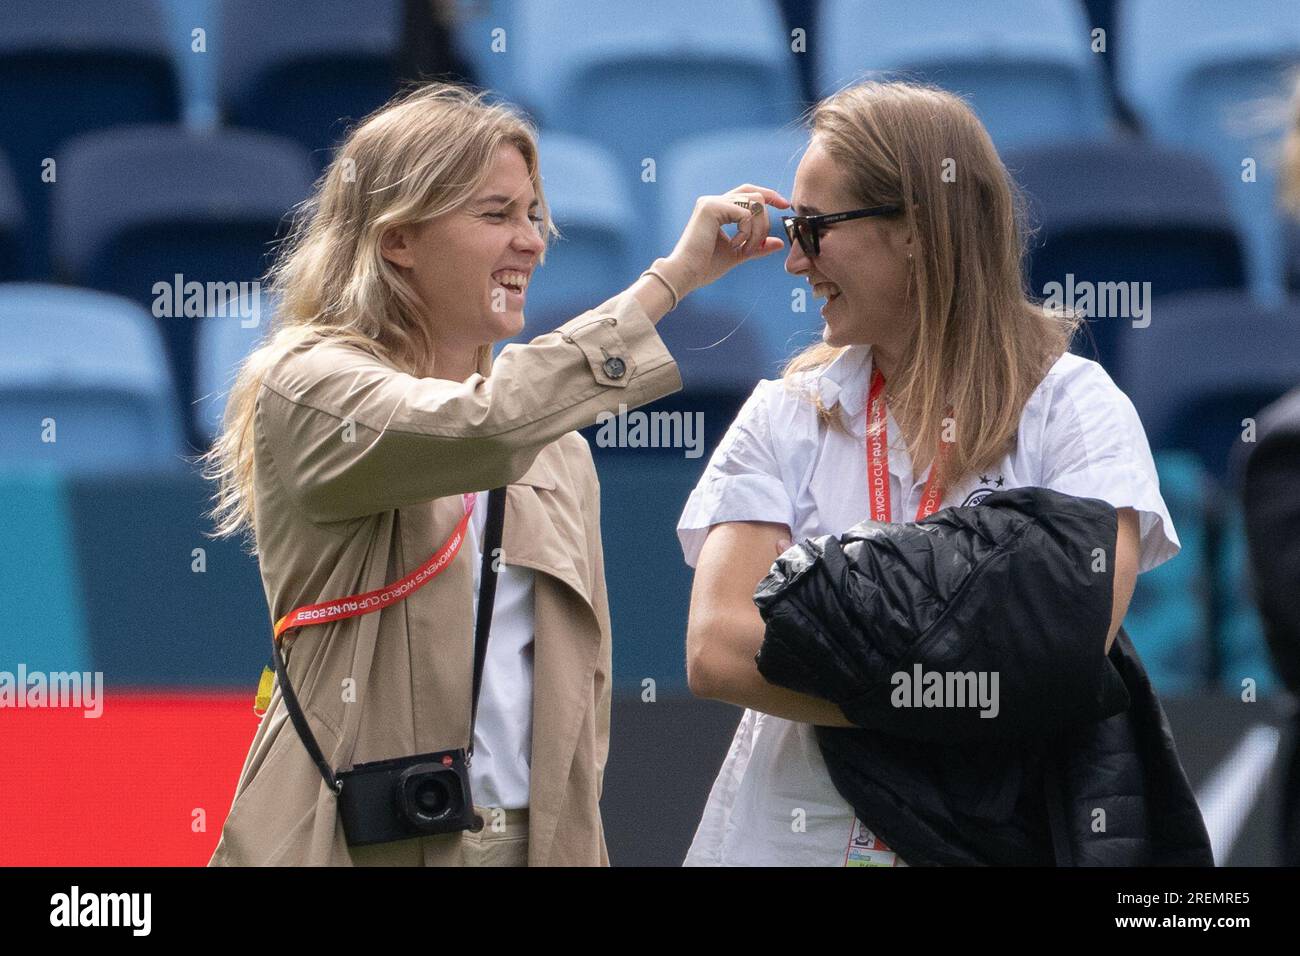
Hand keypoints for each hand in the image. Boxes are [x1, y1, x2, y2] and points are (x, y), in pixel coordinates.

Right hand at [658, 183, 790, 296]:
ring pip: (754, 203)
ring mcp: (712, 202)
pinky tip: (736, 245)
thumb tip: (778, 243)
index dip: (769, 196)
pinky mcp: (712, 207)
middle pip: (755, 194)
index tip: (784, 206)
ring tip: (747, 249)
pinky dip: (747, 232)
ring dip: (758, 229)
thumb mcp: (738, 253)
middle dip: (766, 217)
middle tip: (765, 240)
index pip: (749, 193)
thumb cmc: (705, 266)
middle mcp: (714, 201)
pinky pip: (745, 213)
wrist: (686, 274)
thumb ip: (757, 246)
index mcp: (718, 209)